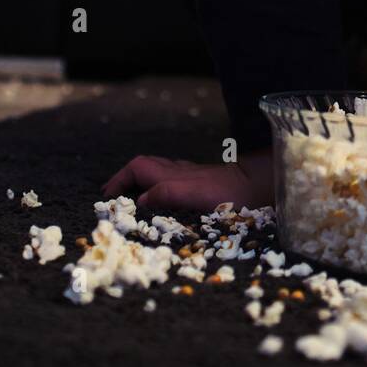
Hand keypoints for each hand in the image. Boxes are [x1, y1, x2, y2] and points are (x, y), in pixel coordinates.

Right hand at [99, 149, 274, 214]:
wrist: (258, 185)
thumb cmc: (231, 194)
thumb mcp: (197, 195)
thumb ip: (169, 193)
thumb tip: (141, 200)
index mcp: (174, 175)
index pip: (138, 168)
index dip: (120, 179)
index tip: (107, 196)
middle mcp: (179, 172)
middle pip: (144, 166)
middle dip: (124, 178)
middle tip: (111, 196)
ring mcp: (190, 176)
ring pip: (157, 171)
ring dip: (139, 181)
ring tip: (129, 198)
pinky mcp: (200, 183)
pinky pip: (170, 179)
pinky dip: (156, 186)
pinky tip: (160, 198)